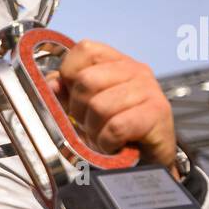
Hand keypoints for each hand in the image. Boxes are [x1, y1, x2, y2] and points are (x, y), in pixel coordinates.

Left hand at [51, 39, 177, 175]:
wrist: (150, 159)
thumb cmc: (116, 132)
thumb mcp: (85, 109)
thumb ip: (66, 93)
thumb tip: (51, 83)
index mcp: (117, 63)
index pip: (85, 50)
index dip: (70, 75)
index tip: (75, 98)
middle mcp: (135, 70)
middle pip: (87, 80)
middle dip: (80, 109)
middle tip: (92, 124)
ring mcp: (149, 90)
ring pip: (99, 106)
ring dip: (95, 130)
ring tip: (105, 136)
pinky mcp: (157, 113)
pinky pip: (116, 127)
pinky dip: (108, 142)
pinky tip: (115, 144)